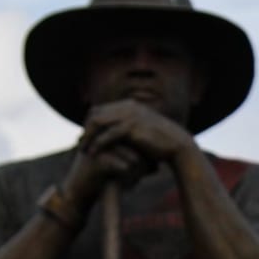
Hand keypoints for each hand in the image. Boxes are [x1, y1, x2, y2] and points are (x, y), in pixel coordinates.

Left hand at [62, 100, 189, 202]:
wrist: (178, 146)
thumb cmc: (162, 143)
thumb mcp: (144, 131)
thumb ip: (129, 128)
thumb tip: (118, 134)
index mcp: (129, 105)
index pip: (101, 110)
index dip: (90, 123)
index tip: (86, 138)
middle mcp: (128, 106)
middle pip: (96, 114)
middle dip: (86, 129)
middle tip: (80, 144)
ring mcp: (129, 115)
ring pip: (98, 123)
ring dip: (88, 137)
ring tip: (83, 150)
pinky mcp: (131, 127)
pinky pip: (108, 135)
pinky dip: (98, 144)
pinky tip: (93, 154)